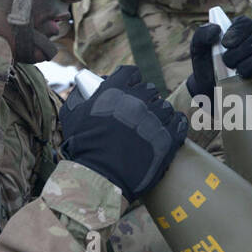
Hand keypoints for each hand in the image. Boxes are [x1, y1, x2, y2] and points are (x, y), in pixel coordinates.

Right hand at [59, 66, 187, 198]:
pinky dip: (175, 124)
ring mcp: (154, 119)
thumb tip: (85, 86)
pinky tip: (169, 129)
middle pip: (150, 90)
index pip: (131, 73)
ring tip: (152, 126)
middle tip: (139, 113)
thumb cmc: (83, 149)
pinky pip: (179, 122)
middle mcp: (137, 101)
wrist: (99, 178)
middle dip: (145, 99)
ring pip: (165, 106)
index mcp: (115, 91)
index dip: (131, 81)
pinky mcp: (168, 139)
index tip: (130, 90)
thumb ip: (80, 96)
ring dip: (159, 114)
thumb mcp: (73, 116)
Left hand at [187, 15, 251, 98]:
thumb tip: (216, 30)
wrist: (208, 90)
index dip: (238, 32)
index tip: (226, 44)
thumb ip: (201, 34)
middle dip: (240, 52)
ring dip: (249, 63)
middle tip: (227, 62)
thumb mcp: (197, 48)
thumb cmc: (205, 65)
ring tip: (237, 72)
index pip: (246, 23)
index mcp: (238, 31)